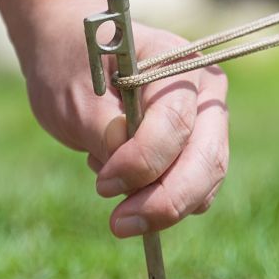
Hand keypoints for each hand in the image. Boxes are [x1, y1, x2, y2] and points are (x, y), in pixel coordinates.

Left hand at [24, 22, 228, 237]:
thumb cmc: (70, 66)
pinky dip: (162, 198)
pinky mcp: (200, 145)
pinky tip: (123, 180)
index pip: (175, 122)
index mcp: (175, 59)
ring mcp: (208, 118)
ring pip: (206, 180)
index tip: (103, 185)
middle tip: (119, 224)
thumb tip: (132, 173)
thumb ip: (103, 131)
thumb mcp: (73, 96)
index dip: (143, 162)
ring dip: (162, 204)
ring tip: (108, 187)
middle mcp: (204, 88)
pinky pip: (196, 188)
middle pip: (206, 158)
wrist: (71, 54)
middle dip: (165, 200)